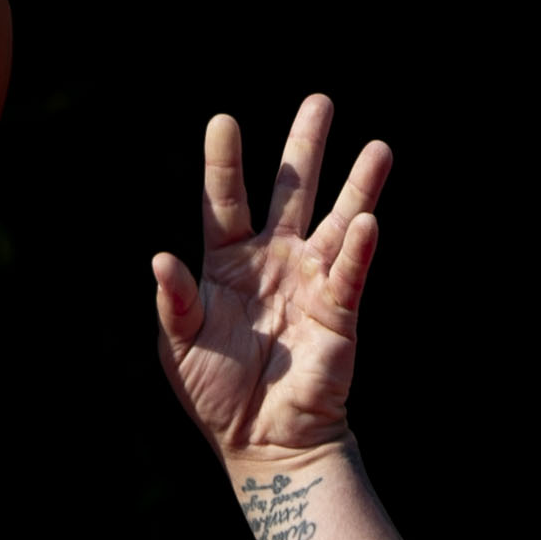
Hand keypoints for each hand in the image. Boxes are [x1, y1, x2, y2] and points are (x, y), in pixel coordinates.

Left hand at [152, 94, 391, 463]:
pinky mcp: (338, 309)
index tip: (223, 120)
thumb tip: (161, 259)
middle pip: (291, 192)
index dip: (224, 162)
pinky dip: (357, 249)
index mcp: (226, 263)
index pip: (225, 201)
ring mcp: (309, 280)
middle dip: (306, 147)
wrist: (261, 439)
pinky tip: (367, 220)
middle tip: (321, 100)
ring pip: (336, 221)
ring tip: (379, 146)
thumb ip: (176, 303)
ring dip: (358, 186)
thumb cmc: (215, 391)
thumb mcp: (180, 346)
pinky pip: (349, 273)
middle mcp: (273, 260)